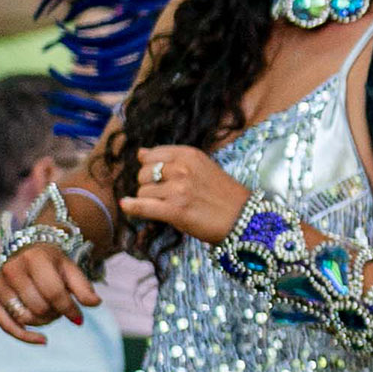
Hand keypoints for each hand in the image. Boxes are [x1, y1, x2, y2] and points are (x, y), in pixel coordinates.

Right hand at [0, 243, 101, 344]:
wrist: (28, 253)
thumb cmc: (54, 264)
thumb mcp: (72, 270)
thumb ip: (84, 287)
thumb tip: (94, 304)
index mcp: (34, 259)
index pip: (53, 292)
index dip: (68, 308)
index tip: (79, 318)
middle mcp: (12, 270)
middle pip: (39, 307)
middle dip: (56, 313)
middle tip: (62, 308)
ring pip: (24, 317)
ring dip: (43, 322)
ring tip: (51, 312)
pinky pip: (5, 324)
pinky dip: (24, 336)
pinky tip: (42, 340)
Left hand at [117, 145, 255, 245]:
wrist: (245, 219)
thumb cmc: (224, 195)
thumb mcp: (201, 167)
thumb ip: (172, 159)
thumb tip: (140, 152)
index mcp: (189, 154)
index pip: (150, 155)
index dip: (151, 168)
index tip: (160, 179)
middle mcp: (182, 168)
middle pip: (142, 173)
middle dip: (148, 185)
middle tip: (164, 196)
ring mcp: (178, 189)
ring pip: (142, 192)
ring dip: (149, 201)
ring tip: (167, 206)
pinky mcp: (175, 210)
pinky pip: (142, 206)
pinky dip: (132, 207)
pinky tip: (127, 206)